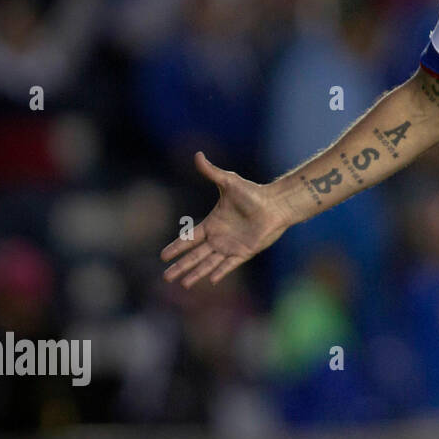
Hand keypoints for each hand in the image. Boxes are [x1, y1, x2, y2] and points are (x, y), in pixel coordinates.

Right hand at [160, 152, 290, 287]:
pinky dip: (219, 272)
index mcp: (213, 223)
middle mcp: (220, 237)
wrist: (276, 204)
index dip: (177, 247)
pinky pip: (229, 265)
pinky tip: (209, 281)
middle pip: (196, 255)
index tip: (163, 255)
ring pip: (209, 263)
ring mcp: (231, 246)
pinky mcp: (245, 252)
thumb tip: (197, 154)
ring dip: (196, 273)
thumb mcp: (228, 182)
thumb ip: (211, 172)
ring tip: (183, 284)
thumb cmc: (253, 193)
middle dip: (181, 266)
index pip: (190, 238)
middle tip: (166, 277)